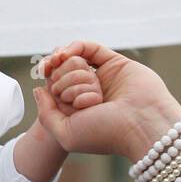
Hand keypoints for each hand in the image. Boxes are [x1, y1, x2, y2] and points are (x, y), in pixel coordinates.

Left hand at [34, 41, 180, 158]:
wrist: (141, 125)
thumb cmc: (105, 133)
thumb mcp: (65, 134)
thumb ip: (46, 115)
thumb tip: (39, 89)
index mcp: (79, 112)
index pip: (54, 88)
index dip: (47, 80)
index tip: (42, 73)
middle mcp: (90, 94)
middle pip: (62, 74)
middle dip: (62, 81)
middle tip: (74, 99)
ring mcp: (103, 78)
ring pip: (75, 61)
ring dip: (71, 71)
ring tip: (84, 89)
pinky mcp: (116, 63)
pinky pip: (90, 48)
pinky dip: (76, 47)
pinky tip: (66, 53)